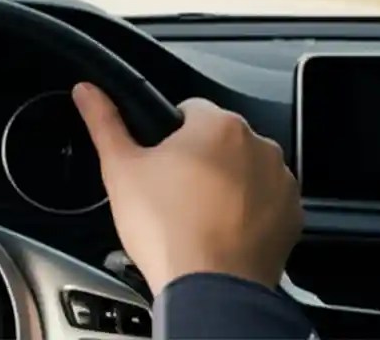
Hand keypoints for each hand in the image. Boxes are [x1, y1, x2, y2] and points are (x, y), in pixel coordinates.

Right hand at [72, 83, 300, 294]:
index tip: (159, 165)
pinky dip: (247, 212)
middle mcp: (259, 145)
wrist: (210, 289)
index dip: (167, 137)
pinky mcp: (292, 215)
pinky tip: (221, 231)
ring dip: (226, 184)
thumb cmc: (167, 229)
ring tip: (197, 217)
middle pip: (219, 141)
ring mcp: (280, 181)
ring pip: (244, 170)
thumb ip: (104, 122)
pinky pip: (265, 202)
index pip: (189, 110)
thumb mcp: (121, 169)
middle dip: (199, 160)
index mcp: (217, 124)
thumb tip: (87, 91)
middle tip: (173, 194)